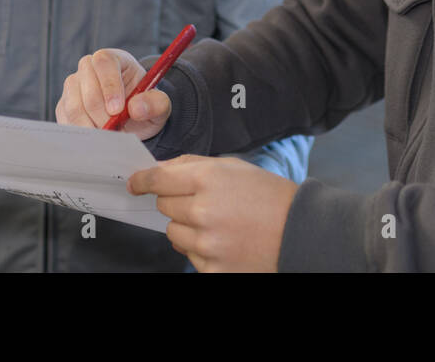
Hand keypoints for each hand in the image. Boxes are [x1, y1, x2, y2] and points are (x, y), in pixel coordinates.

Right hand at [55, 48, 170, 139]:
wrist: (131, 119)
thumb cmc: (144, 105)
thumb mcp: (159, 105)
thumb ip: (154, 103)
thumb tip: (136, 108)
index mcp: (113, 59)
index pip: (104, 62)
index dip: (109, 86)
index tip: (118, 110)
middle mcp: (88, 67)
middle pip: (88, 90)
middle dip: (103, 116)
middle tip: (116, 131)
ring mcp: (73, 85)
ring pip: (74, 107)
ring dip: (92, 127)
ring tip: (109, 135)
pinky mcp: (64, 104)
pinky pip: (66, 120)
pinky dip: (81, 133)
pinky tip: (96, 138)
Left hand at [129, 155, 297, 271]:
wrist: (299, 233)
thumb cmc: (268, 195)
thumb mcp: (234, 167)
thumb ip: (194, 165)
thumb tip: (162, 169)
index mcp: (208, 179)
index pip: (158, 180)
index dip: (143, 181)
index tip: (135, 184)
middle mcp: (202, 211)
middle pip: (164, 206)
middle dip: (176, 202)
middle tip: (202, 202)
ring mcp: (206, 243)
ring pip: (172, 232)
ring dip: (186, 227)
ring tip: (216, 223)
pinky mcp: (211, 268)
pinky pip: (189, 255)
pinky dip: (200, 248)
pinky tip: (225, 241)